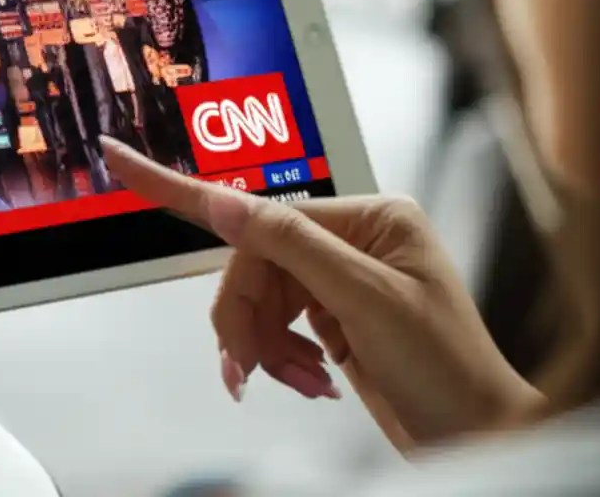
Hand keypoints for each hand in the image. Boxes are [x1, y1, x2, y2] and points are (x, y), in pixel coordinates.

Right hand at [101, 139, 543, 452]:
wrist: (477, 436)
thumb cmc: (450, 369)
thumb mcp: (366, 300)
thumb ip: (290, 246)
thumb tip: (226, 202)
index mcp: (368, 218)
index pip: (260, 208)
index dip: (182, 190)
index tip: (122, 162)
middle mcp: (351, 242)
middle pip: (251, 269)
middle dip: (247, 322)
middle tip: (250, 369)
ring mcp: (339, 281)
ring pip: (257, 303)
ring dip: (266, 349)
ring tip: (299, 380)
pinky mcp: (331, 319)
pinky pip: (273, 328)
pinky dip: (279, 359)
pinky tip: (309, 378)